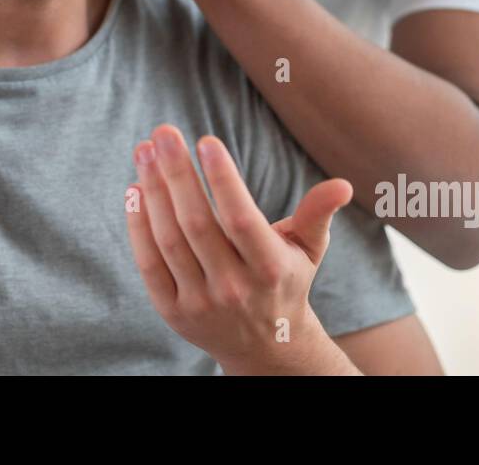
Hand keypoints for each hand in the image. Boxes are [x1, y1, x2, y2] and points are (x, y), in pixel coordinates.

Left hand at [125, 124, 356, 374]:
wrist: (265, 347)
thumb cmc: (285, 281)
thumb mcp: (308, 249)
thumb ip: (318, 214)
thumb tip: (342, 184)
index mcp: (270, 268)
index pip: (242, 219)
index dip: (223, 179)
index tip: (206, 140)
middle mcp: (234, 288)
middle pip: (198, 224)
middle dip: (177, 173)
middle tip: (164, 131)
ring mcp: (200, 302)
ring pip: (169, 240)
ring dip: (154, 191)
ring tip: (145, 150)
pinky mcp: (172, 310)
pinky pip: (149, 263)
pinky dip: (139, 224)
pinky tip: (136, 188)